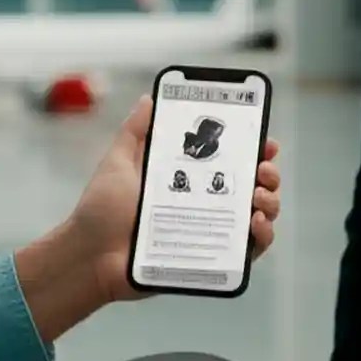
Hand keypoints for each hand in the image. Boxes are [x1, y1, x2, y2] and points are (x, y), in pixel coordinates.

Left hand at [68, 95, 281, 302]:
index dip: (254, 148)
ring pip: (259, 216)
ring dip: (270, 202)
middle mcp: (205, 205)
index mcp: (188, 179)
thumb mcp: (117, 163)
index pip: (230, 161)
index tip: (265, 140)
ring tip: (257, 196)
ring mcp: (210, 232)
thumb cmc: (100, 213)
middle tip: (263, 169)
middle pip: (253, 186)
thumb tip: (149, 99)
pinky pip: (249, 251)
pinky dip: (263, 236)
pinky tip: (255, 223)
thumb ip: (134, 132)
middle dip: (269, 173)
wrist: (90, 257)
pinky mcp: (211, 261)